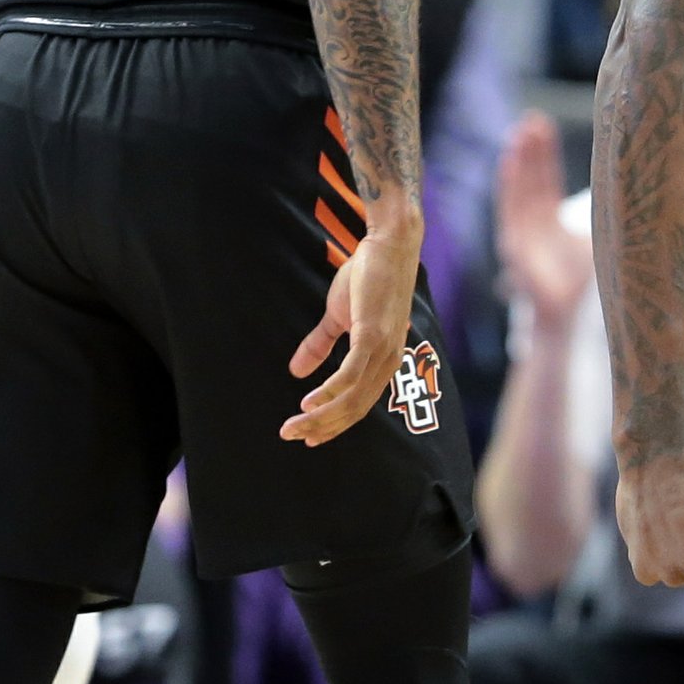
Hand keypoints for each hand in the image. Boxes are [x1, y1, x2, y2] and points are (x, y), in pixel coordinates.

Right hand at [283, 214, 422, 445]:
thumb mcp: (339, 317)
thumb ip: (320, 343)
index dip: (335, 423)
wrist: (387, 245)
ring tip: (294, 425)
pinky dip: (331, 391)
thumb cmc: (367, 278)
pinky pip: (352, 373)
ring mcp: (383, 348)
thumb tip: (296, 371)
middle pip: (356, 408)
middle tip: (294, 436)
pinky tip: (310, 401)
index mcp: (385, 359)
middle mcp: (389, 360)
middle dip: (323, 426)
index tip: (310, 437)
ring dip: (321, 416)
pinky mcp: (373, 333)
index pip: (361, 403)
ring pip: (353, 397)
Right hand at [493, 113, 591, 318]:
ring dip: (520, 160)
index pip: (546, 180)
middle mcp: (533, 225)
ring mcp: (521, 234)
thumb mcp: (601, 236)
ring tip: (522, 132)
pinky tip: (509, 162)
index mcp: (550, 222)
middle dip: (532, 150)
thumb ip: (611, 213)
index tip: (542, 125)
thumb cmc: (586, 279)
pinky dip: (509, 185)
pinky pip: (509, 208)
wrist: (571, 315)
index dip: (545, 154)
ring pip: (520, 189)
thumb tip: (646, 183)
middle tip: (534, 118)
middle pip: (532, 179)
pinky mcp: (514, 245)